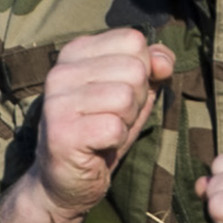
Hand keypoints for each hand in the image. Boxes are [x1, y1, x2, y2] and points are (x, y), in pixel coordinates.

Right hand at [0, 28, 173, 222]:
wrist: (63, 182)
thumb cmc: (100, 133)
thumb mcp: (132, 94)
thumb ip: (151, 68)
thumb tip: (165, 61)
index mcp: (75, 52)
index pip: (133, 40)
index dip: (142, 71)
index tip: (119, 94)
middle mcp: (61, 71)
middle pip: (134, 69)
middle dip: (136, 100)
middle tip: (112, 119)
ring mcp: (57, 101)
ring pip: (126, 97)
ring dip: (126, 122)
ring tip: (105, 133)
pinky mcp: (62, 132)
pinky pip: (115, 128)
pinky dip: (116, 141)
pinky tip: (98, 147)